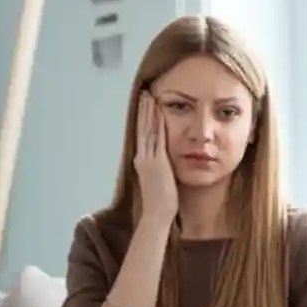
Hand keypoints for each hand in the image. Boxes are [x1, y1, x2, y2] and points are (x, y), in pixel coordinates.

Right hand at [133, 91, 178, 224]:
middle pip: (142, 128)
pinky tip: (159, 113)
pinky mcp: (157, 162)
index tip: (145, 105)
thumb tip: (164, 163)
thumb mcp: (159, 180)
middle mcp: (142, 157)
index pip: (142, 135)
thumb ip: (160, 169)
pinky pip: (158, 139)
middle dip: (143, 110)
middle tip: (144, 93)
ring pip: (148, 130)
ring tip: (149, 97)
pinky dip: (158, 125)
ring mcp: (148, 159)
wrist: (158, 213)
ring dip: (149, 113)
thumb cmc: (162, 201)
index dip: (143, 119)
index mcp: (142, 161)